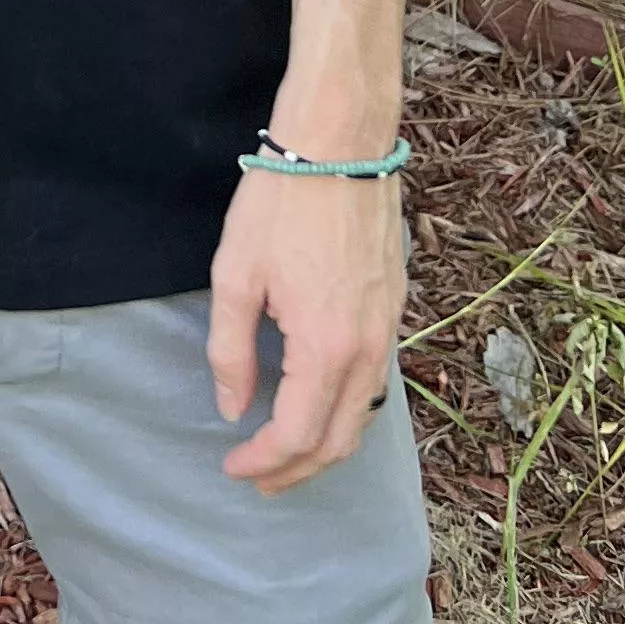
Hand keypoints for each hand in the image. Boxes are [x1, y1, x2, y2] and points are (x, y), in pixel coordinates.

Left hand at [206, 163, 405, 492]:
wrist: (341, 143)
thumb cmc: (281, 203)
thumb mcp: (236, 273)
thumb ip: (231, 350)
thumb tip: (233, 407)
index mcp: (325, 347)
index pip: (296, 435)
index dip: (262, 462)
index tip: (232, 467)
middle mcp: (367, 350)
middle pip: (337, 441)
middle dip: (297, 471)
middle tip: (259, 480)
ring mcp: (387, 331)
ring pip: (363, 417)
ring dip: (325, 447)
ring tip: (287, 456)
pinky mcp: (393, 310)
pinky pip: (375, 384)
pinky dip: (348, 412)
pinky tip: (319, 406)